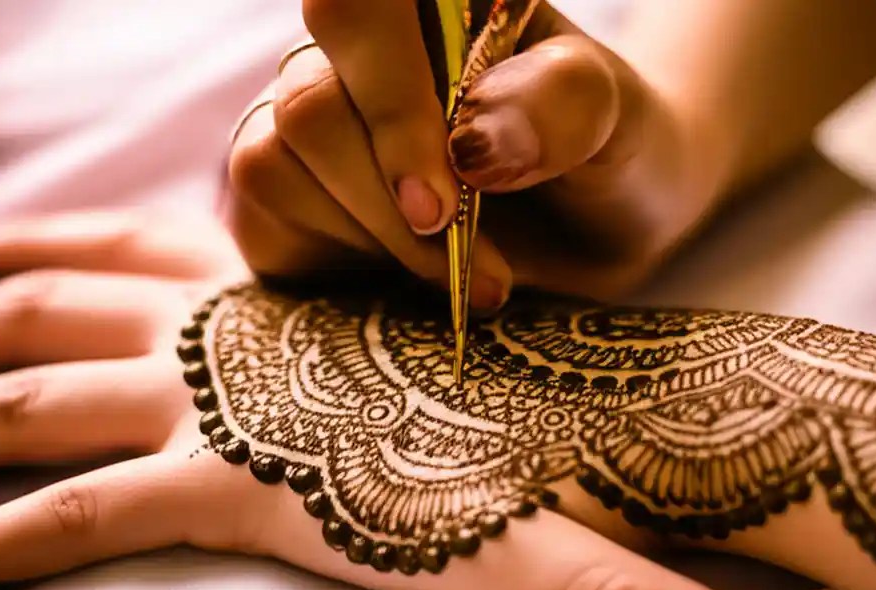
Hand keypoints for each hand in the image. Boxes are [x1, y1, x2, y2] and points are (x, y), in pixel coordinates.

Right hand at [0, 209, 780, 589]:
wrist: (578, 332)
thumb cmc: (558, 430)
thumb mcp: (562, 537)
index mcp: (237, 459)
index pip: (67, 515)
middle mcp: (205, 377)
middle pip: (20, 388)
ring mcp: (218, 315)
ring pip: (43, 306)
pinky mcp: (243, 269)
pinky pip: (112, 241)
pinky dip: (35, 243)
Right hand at [225, 0, 723, 307]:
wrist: (598, 226)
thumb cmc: (605, 149)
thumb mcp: (614, 119)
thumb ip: (559, 106)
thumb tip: (471, 146)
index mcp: (431, 2)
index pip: (355, 2)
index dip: (386, 92)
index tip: (450, 189)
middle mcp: (357, 51)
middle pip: (309, 102)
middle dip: (392, 202)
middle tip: (468, 253)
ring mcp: (311, 118)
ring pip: (271, 161)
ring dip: (377, 240)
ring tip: (465, 275)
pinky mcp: (286, 191)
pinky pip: (261, 216)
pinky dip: (339, 259)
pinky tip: (406, 273)